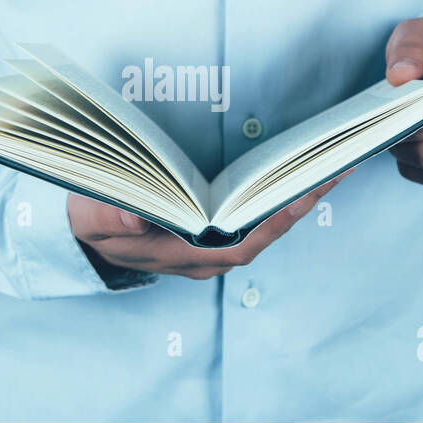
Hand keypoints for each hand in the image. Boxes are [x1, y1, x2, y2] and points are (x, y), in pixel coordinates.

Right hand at [69, 170, 352, 280]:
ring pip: (265, 227)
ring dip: (295, 198)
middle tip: (335, 165)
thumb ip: (111, 215)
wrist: (87, 234)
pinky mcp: (215, 235)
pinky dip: (278, 199)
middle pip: (266, 232)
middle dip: (301, 200)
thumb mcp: (92, 215)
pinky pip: (255, 220)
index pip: (243, 240)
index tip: (304, 192)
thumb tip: (139, 217)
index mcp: (184, 255)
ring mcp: (214, 249)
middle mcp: (208, 258)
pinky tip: (295, 174)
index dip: (276, 218)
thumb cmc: (94, 221)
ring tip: (326, 164)